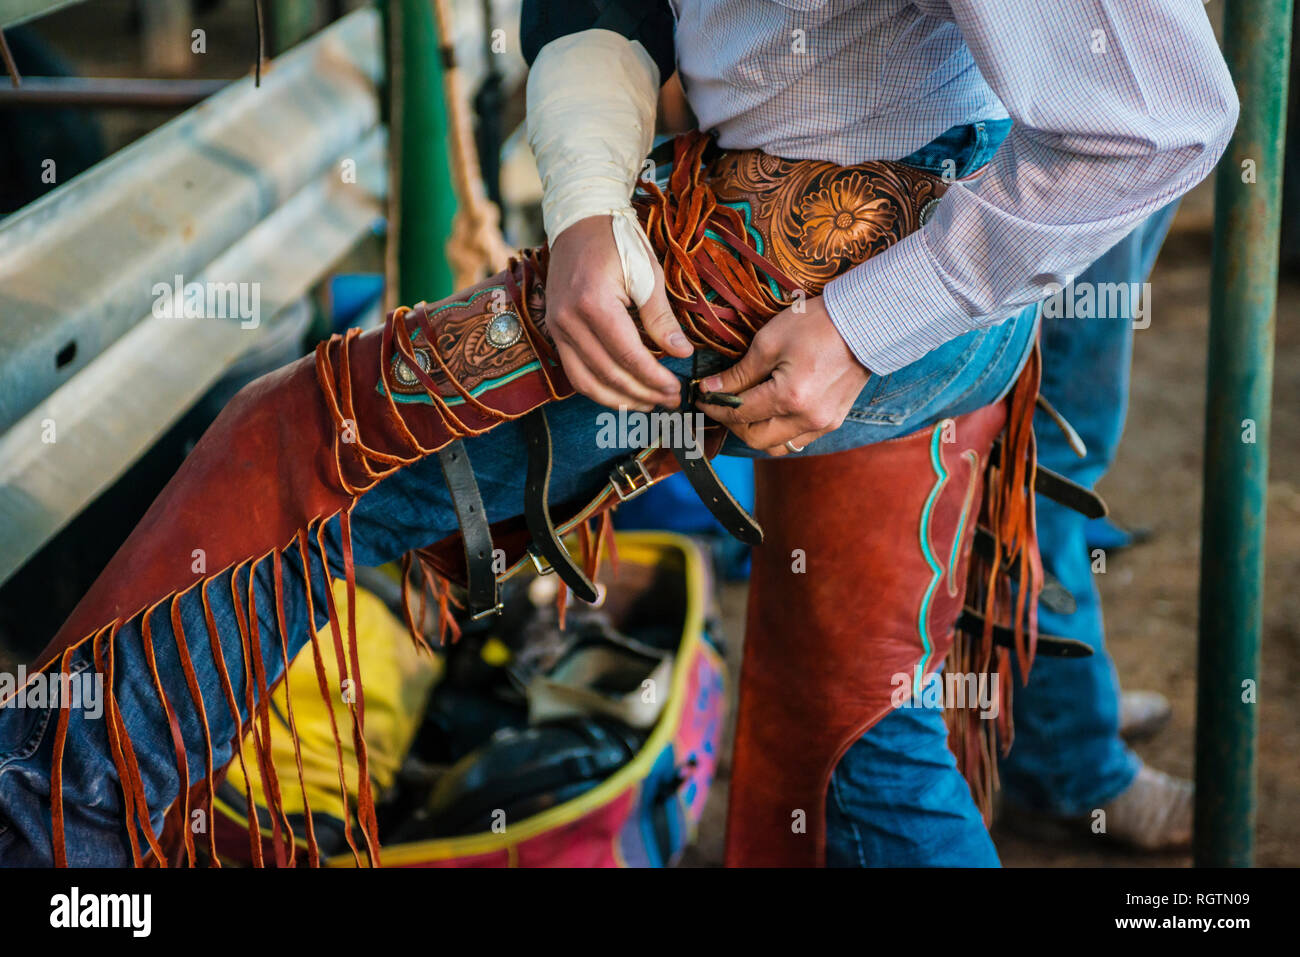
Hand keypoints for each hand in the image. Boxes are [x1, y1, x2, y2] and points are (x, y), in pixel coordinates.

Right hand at [546, 215, 693, 411]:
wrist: (579, 221)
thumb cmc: (618, 241)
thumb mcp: (647, 273)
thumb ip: (661, 317)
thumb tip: (682, 353)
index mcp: (594, 303)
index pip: (628, 356)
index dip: (654, 378)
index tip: (676, 390)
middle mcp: (568, 320)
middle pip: (608, 374)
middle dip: (642, 393)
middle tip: (669, 401)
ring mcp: (556, 327)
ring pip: (586, 382)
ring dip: (619, 400)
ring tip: (648, 404)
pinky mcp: (554, 331)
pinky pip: (574, 372)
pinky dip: (598, 388)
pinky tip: (622, 393)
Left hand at [695, 296, 869, 454]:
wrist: (864, 324)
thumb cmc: (817, 325)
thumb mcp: (769, 342)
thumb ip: (740, 373)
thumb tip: (712, 389)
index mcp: (789, 398)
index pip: (739, 413)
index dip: (715, 406)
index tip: (703, 397)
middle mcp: (807, 419)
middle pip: (755, 438)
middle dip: (732, 424)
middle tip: (721, 404)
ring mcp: (823, 424)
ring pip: (777, 446)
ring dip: (756, 433)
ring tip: (745, 411)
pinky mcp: (833, 421)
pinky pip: (797, 440)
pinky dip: (779, 432)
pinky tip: (771, 413)